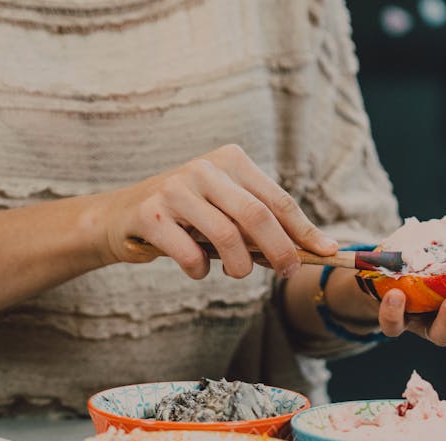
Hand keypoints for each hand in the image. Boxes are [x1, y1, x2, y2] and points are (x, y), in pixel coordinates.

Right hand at [93, 144, 337, 278]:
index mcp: (229, 160)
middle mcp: (203, 168)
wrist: (119, 216)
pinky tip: (196, 270)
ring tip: (236, 273)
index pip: (277, 199)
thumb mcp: (223, 211)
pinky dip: (199, 270)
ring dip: (239, 266)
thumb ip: (258, 226)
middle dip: (280, 250)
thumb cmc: (184, 219)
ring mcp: (175, 188)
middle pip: (257, 215)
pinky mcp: (151, 213)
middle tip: (287, 273)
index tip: (326, 253)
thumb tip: (309, 251)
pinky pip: (189, 252)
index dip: (304, 230)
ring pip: (226, 235)